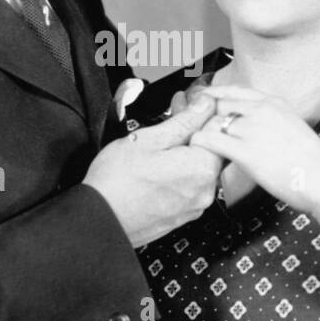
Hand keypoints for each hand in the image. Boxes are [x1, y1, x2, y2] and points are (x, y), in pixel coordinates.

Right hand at [84, 92, 223, 248]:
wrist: (99, 221)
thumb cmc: (117, 182)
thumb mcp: (148, 139)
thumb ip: (184, 121)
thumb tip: (205, 104)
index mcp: (202, 168)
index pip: (220, 128)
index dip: (206, 107)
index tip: (191, 99)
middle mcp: (205, 190)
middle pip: (213, 149)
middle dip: (198, 127)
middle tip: (177, 109)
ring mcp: (194, 206)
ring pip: (201, 167)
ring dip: (189, 148)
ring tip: (165, 136)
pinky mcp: (183, 215)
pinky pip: (191, 185)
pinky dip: (182, 170)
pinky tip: (162, 162)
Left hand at [187, 85, 319, 217]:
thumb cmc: (311, 161)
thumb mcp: (291, 126)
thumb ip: (270, 119)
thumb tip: (252, 123)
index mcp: (273, 102)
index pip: (234, 91)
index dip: (214, 96)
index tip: (202, 102)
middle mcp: (262, 110)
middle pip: (219, 105)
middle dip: (205, 117)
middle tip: (196, 129)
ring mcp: (254, 129)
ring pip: (213, 122)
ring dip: (203, 132)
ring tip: (197, 144)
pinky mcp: (246, 151)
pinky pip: (211, 140)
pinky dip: (200, 143)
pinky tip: (198, 150)